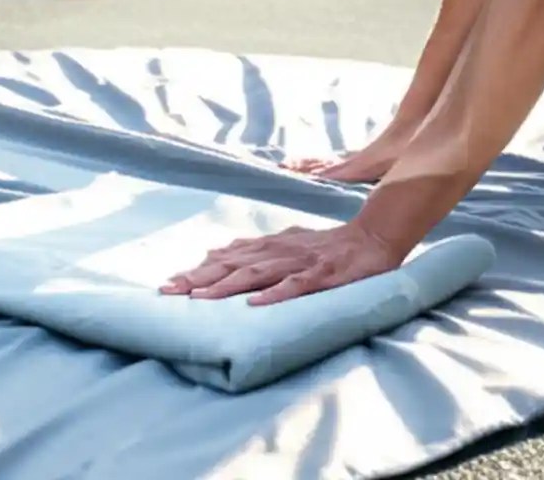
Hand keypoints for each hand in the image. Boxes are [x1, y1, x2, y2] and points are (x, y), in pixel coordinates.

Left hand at [158, 222, 405, 305]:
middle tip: (169, 292)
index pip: (227, 258)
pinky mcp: (322, 275)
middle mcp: (279, 251)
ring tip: (199, 299)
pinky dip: (275, 295)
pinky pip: (296, 286)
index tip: (169, 284)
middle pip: (233, 265)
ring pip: (257, 274)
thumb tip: (219, 252)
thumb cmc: (329, 244)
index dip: (197, 271)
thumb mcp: (288, 241)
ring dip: (226, 286)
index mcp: (270, 246)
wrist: (374, 236)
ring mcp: (300, 263)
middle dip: (199, 279)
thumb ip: (256, 248)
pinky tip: (255, 306)